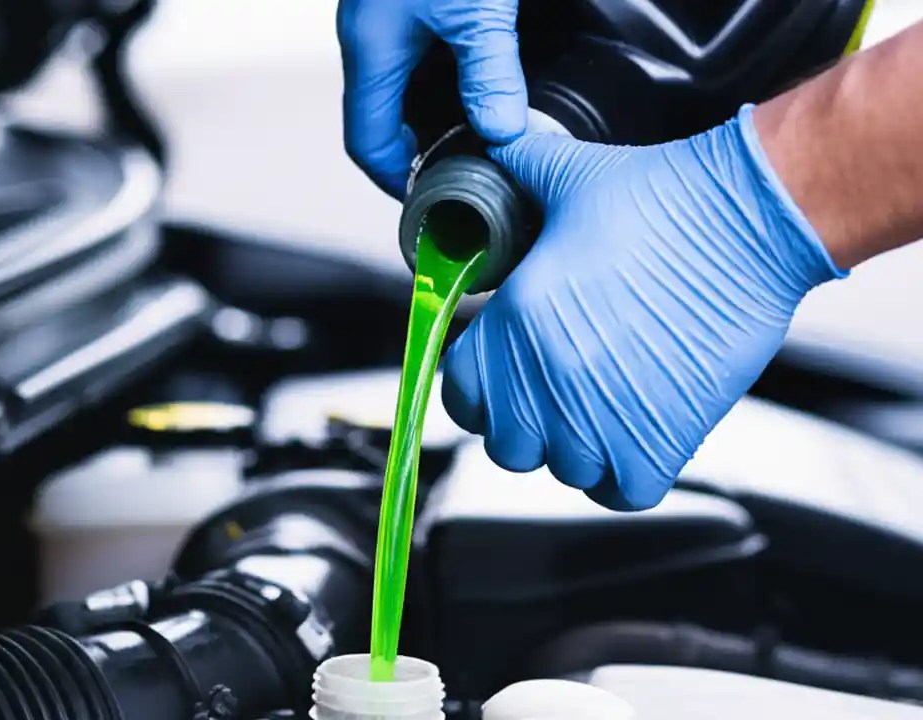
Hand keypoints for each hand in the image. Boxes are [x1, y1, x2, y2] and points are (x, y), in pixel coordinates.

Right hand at [337, 0, 525, 197]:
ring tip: (471, 130)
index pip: (368, 144)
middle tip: (457, 169)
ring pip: (395, 85)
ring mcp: (378, 16)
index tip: (426, 199)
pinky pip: (409, 53)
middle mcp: (365, 36)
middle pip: (379, 117)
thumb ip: (491, 72)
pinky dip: (437, 76)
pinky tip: (472, 76)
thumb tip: (501, 131)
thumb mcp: (478, 9)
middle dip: (416, 148)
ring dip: (427, 113)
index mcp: (370, 50)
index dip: (396, 180)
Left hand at [441, 106, 845, 509]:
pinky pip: (622, 491)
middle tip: (551, 391)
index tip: (497, 372)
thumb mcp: (565, 175)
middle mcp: (551, 379)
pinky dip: (623, 477)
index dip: (475, 385)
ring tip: (596, 409)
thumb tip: (490, 147)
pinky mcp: (664, 437)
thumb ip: (513, 169)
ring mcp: (605, 416)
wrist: (748, 221)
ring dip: (574, 447)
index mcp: (516, 322)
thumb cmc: (665, 199)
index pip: (459, 393)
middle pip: (506, 444)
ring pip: (563, 469)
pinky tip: (632, 438)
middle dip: (522, 422)